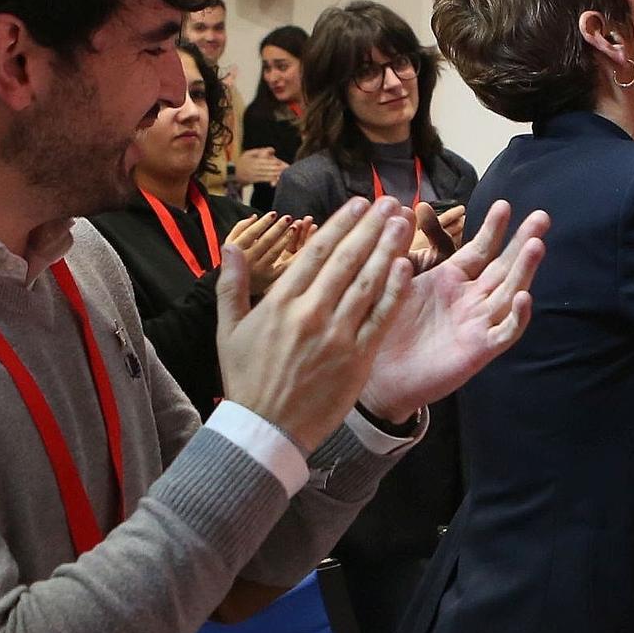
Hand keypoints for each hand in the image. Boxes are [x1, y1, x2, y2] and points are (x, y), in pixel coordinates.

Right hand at [216, 197, 413, 448]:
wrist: (266, 430)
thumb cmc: (246, 380)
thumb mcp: (228, 331)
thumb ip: (231, 286)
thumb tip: (232, 246)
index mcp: (281, 303)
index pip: (317, 252)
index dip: (341, 224)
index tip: (358, 204)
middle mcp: (311, 313)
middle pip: (348, 259)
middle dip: (371, 226)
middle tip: (389, 202)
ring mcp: (337, 335)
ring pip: (368, 282)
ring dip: (388, 248)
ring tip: (401, 223)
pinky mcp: (357, 358)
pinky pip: (381, 317)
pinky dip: (394, 290)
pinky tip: (405, 267)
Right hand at [223, 211, 295, 297]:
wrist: (233, 300)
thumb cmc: (232, 267)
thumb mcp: (229, 245)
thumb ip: (239, 229)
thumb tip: (254, 217)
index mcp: (235, 251)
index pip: (250, 234)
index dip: (263, 223)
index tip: (274, 213)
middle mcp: (247, 263)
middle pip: (265, 242)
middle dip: (278, 228)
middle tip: (288, 218)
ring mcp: (259, 273)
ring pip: (275, 252)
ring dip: (286, 238)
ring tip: (295, 227)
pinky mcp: (271, 282)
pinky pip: (285, 266)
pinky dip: (296, 255)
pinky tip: (304, 246)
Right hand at [235, 147, 287, 186]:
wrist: (233, 172)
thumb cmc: (241, 162)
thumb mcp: (248, 153)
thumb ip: (260, 151)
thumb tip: (272, 150)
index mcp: (254, 161)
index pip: (265, 161)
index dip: (273, 162)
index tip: (279, 162)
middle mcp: (255, 168)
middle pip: (268, 168)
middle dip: (277, 168)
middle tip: (285, 168)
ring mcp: (255, 175)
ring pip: (267, 174)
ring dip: (276, 174)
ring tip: (283, 173)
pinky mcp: (255, 180)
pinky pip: (264, 180)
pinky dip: (271, 179)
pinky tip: (276, 179)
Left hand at [357, 200, 548, 421]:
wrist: (378, 378)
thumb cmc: (384, 329)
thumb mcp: (393, 283)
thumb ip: (402, 248)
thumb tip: (402, 208)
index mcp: (451, 281)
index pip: (479, 250)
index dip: (493, 229)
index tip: (504, 204)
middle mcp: (470, 300)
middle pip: (503, 267)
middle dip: (522, 242)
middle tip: (541, 217)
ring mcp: (477, 324)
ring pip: (509, 294)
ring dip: (525, 271)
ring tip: (537, 245)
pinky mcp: (478, 350)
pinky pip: (504, 333)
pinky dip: (517, 317)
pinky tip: (524, 297)